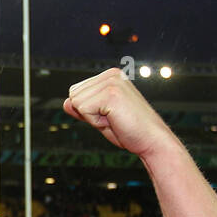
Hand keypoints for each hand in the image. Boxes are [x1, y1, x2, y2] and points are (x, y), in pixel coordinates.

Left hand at [62, 68, 177, 159]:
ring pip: (76, 102)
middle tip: (112, 119)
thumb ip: (83, 108)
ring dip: (92, 118)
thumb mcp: (100, 117)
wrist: (151, 141)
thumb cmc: (129, 130)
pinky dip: (95, 122)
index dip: (88, 110)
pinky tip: (114, 120)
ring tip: (114, 120)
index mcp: (110, 76)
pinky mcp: (111, 93)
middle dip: (88, 113)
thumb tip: (65, 102)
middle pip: (73, 95)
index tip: (109, 116)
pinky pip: (83, 110)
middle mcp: (111, 75)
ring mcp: (112, 82)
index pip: (76, 91)